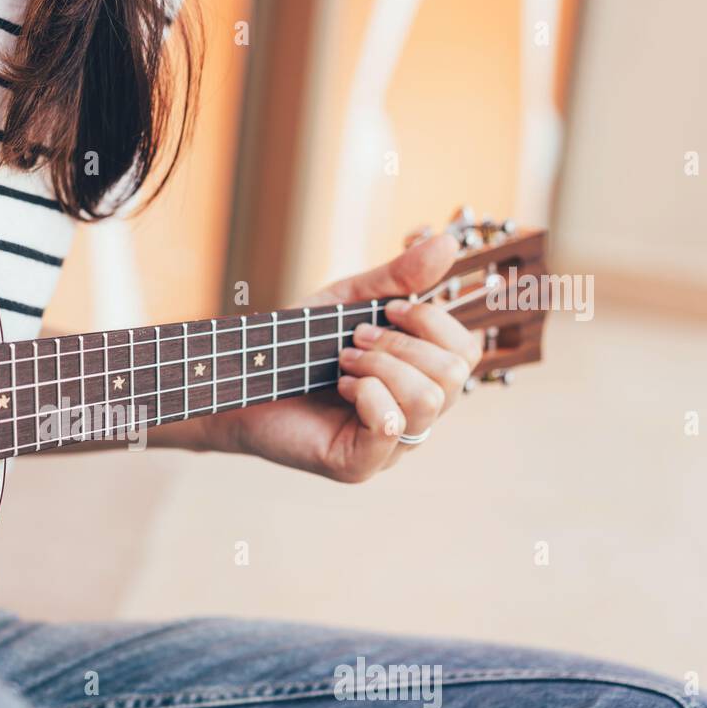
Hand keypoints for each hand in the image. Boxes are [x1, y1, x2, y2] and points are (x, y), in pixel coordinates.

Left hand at [196, 234, 481, 481]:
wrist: (240, 379)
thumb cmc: (295, 346)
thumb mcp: (349, 301)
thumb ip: (397, 277)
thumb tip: (447, 241)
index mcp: (419, 380)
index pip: (466, 352)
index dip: (434, 321)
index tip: (389, 310)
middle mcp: (413, 417)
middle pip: (453, 375)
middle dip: (401, 344)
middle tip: (354, 339)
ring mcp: (390, 447)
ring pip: (428, 401)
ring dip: (382, 366)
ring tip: (343, 361)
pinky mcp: (359, 466)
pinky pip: (390, 427)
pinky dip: (366, 394)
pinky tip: (339, 386)